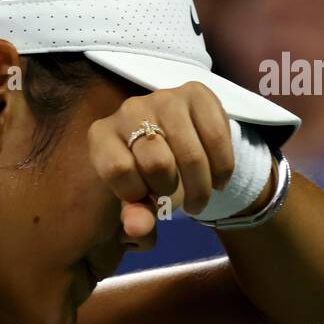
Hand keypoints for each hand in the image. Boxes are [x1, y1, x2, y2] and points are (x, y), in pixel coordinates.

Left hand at [86, 82, 235, 238]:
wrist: (172, 144)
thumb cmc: (144, 177)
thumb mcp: (135, 202)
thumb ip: (134, 218)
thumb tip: (138, 230)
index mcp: (102, 135)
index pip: (118, 169)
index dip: (137, 194)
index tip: (146, 199)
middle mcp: (129, 109)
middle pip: (158, 163)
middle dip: (173, 193)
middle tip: (178, 202)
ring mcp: (164, 97)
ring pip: (191, 155)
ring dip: (201, 188)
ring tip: (199, 201)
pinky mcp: (195, 92)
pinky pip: (217, 137)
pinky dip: (222, 169)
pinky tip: (217, 181)